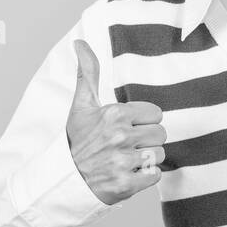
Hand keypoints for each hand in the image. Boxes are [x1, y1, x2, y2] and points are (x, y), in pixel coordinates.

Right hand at [67, 38, 165, 204]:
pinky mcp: (126, 184)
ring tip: (126, 160)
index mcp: (114, 114)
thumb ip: (88, 72)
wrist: (64, 179)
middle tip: (126, 146)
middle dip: (147, 140)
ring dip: (146, 160)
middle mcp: (120, 136)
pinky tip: (127, 174)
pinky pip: (155, 176)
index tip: (126, 128)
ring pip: (160, 155)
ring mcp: (123, 161)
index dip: (143, 121)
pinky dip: (144, 177)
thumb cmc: (76, 140)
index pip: (156, 113)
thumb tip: (79, 42)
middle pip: (161, 134)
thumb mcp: (81, 105)